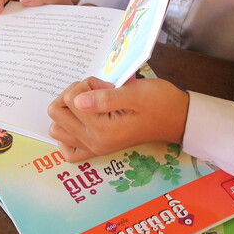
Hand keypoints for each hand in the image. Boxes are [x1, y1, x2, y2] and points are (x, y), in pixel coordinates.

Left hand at [47, 76, 189, 161]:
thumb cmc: (158, 101)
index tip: (105, 85)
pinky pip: (68, 149)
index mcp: (103, 130)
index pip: (70, 99)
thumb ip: (104, 97)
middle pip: (57, 111)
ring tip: (90, 102)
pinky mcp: (97, 147)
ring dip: (68, 110)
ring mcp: (94, 147)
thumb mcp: (134, 93)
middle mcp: (95, 142)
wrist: (176, 118)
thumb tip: (76, 100)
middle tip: (96, 91)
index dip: (85, 85)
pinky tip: (81, 120)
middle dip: (73, 94)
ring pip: (56, 127)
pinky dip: (68, 132)